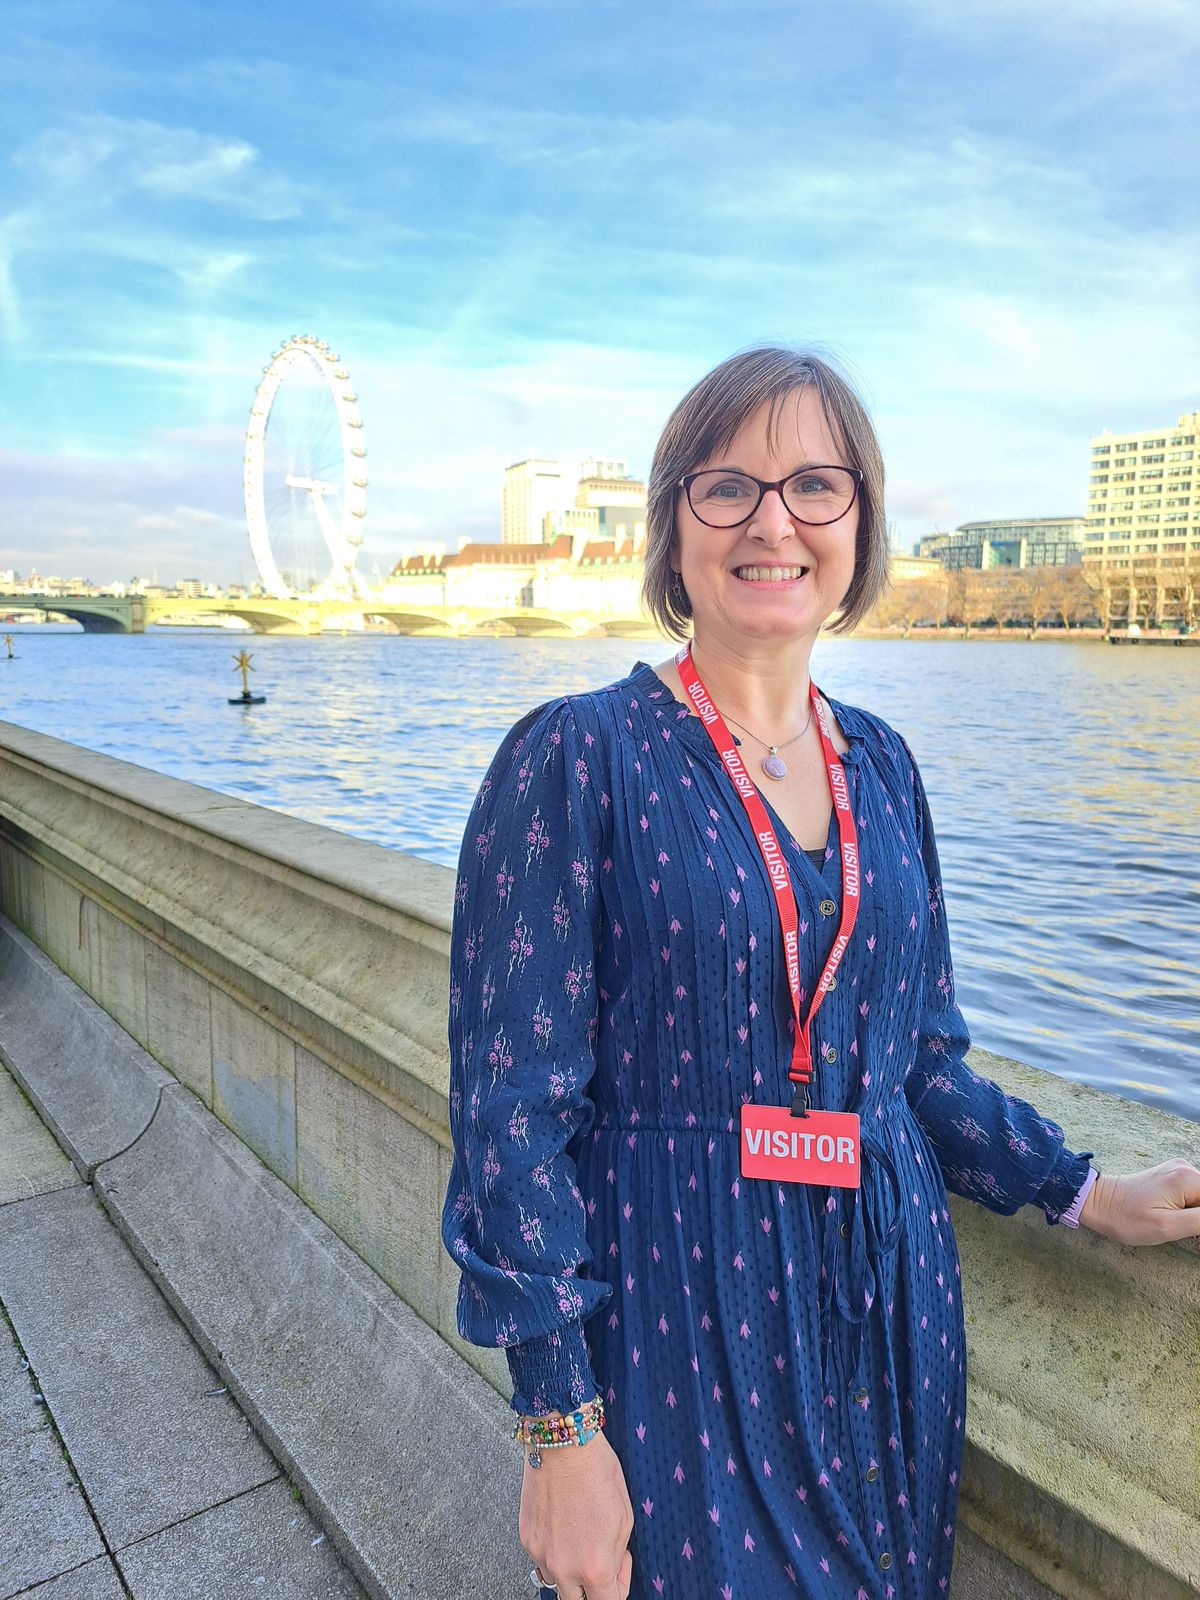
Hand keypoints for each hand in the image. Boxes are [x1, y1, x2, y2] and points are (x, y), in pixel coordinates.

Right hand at [520, 1428, 633, 1599]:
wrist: (562, 1443)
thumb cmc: (596, 1471)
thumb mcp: (624, 1517)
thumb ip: (617, 1554)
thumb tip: (611, 1568)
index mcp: (594, 1567)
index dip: (621, 1586)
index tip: (621, 1566)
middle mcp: (563, 1568)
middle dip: (590, 1589)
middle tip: (598, 1562)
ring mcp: (540, 1555)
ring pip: (555, 1582)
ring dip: (569, 1571)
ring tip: (579, 1538)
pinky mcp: (526, 1538)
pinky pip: (540, 1558)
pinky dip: (553, 1549)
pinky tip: (562, 1522)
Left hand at [1079, 1160, 1199, 1244]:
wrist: (1097, 1202)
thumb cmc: (1126, 1218)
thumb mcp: (1168, 1227)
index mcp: (1188, 1178)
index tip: (1193, 1230)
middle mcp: (1187, 1168)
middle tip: (1187, 1231)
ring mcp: (1179, 1170)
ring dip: (1198, 1215)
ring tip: (1182, 1227)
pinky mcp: (1173, 1175)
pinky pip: (1195, 1193)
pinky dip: (1194, 1209)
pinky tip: (1179, 1220)